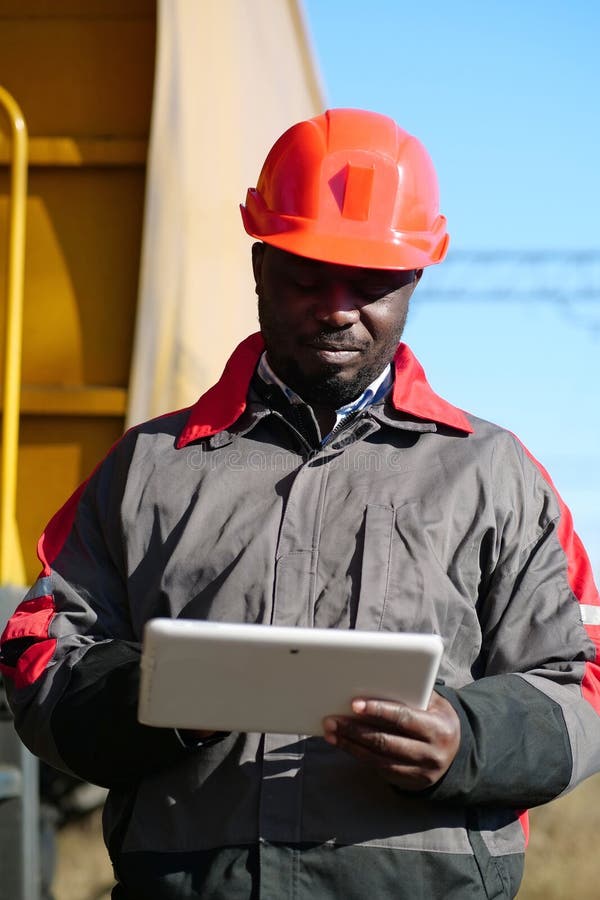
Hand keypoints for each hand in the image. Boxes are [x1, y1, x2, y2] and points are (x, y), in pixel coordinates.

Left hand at [322, 692, 459, 790]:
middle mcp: (430, 753)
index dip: (378, 710)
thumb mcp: (434, 704)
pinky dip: (359, 755)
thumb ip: (412, 694)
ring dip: (350, 745)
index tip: (354, 704)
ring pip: (378, 759)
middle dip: (354, 730)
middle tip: (331, 720)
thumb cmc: (436, 718)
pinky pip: (379, 769)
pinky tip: (344, 744)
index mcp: (438, 729)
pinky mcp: (408, 782)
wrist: (454, 754)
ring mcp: (419, 772)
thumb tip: (376, 680)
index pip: (404, 718)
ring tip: (331, 733)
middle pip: (385, 741)